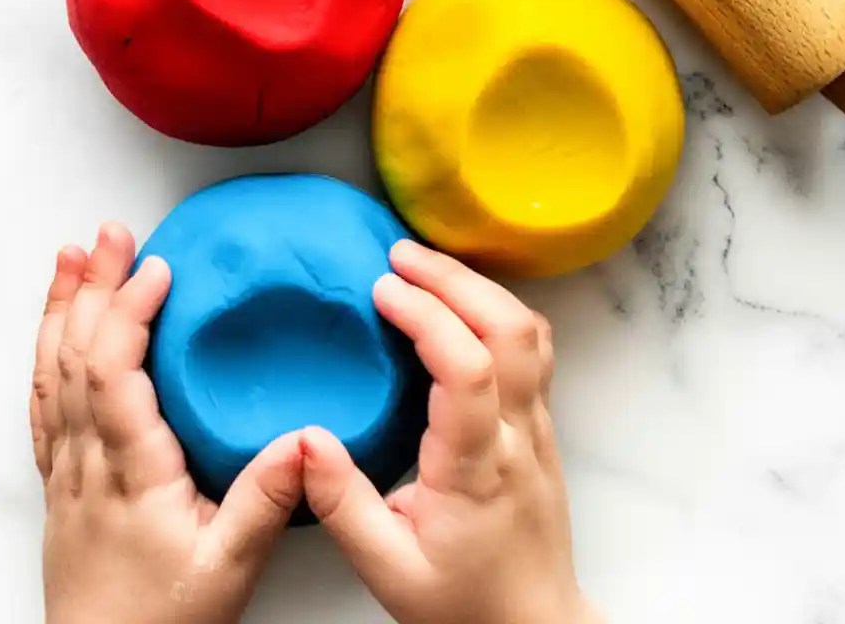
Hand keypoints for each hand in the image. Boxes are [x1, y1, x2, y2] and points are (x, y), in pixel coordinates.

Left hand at [30, 223, 302, 623]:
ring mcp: (68, 470)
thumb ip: (265, 501)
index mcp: (130, 472)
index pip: (113, 373)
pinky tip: (53, 333)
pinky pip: (43, 402)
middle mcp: (88, 462)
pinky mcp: (64, 481)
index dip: (127, 313)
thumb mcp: (229, 566)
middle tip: (111, 234)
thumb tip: (304, 439)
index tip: (158, 270)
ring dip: (59, 310)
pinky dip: (46, 354)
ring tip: (72, 258)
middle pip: (75, 356)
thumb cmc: (162, 622)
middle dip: (92, 287)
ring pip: (51, 373)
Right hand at [300, 240, 600, 623]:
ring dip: (480, 290)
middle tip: (399, 255)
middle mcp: (518, 437)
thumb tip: (304, 439)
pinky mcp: (539, 428)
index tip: (383, 288)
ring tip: (425, 269)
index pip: (466, 369)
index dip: (428, 316)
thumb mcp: (387, 568)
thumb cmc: (463, 604)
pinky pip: (531, 350)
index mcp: (477, 469)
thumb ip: (342, 504)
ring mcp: (537, 428)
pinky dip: (495, 312)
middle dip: (456, 280)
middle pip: (511, 330)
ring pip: (531, 333)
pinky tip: (458, 307)